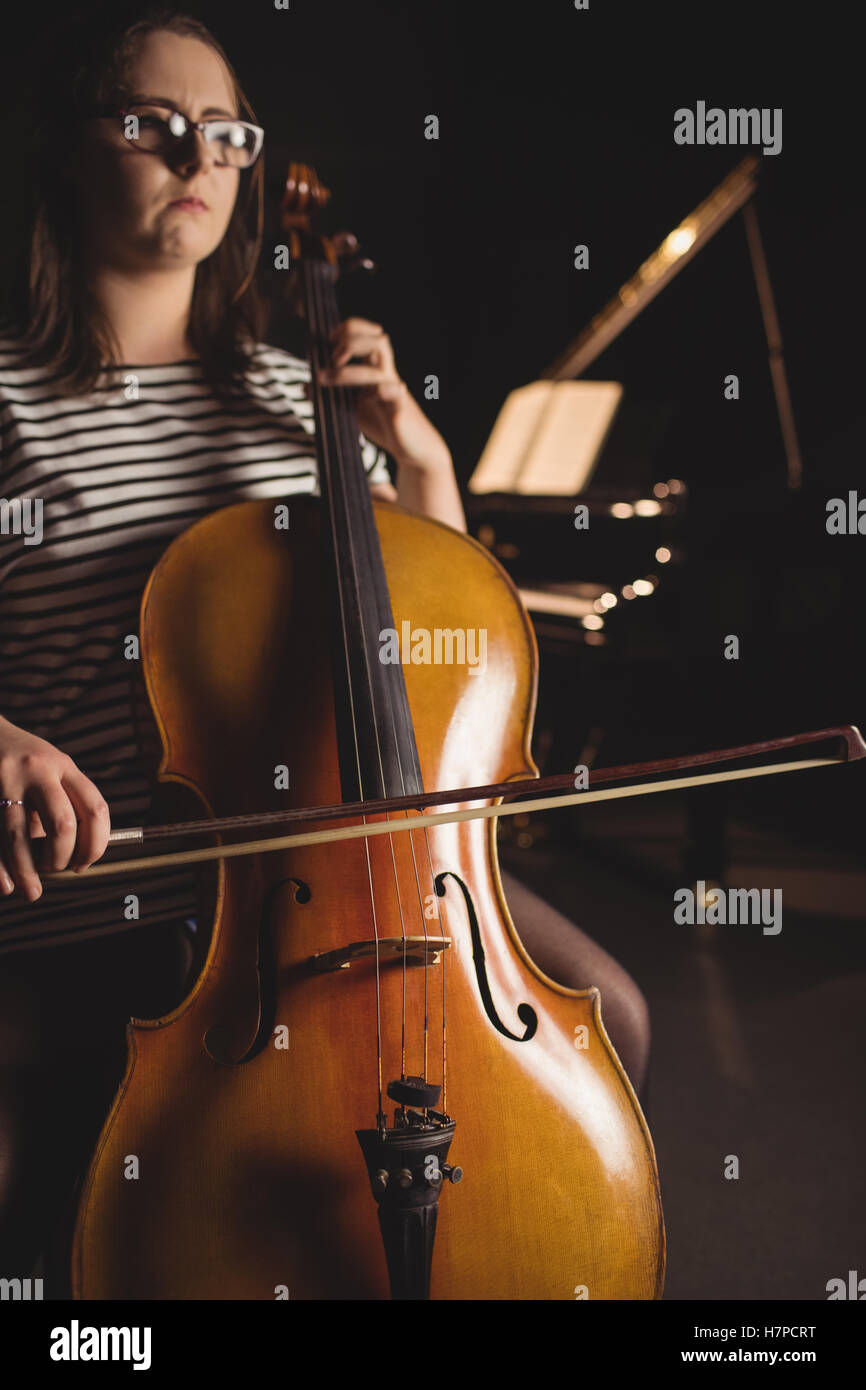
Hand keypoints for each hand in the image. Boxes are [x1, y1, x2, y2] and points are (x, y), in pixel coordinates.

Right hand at [0, 719, 110, 899]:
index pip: (95, 808)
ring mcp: (7, 779)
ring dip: (27, 870)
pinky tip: (5, 885)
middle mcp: (39, 770)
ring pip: (20, 834)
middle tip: (57, 869)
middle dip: (62, 857)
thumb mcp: (49, 770)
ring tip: (32, 892)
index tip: (85, 864)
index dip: (96, 844)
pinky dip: (0, 865)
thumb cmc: (22, 762)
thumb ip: (63, 805)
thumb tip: (74, 857)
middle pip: (62, 824)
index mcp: (64, 765)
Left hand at [319, 318, 451, 473]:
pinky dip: (373, 392)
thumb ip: (333, 395)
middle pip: (378, 341)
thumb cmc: (384, 425)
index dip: (350, 329)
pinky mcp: (400, 408)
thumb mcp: (353, 408)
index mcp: (376, 369)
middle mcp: (387, 375)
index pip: (368, 335)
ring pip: (377, 368)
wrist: (414, 449)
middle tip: (333, 357)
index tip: (330, 339)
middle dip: (352, 341)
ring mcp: (394, 390)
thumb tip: (306, 387)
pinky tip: (359, 400)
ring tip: (323, 379)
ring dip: (347, 371)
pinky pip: (391, 392)